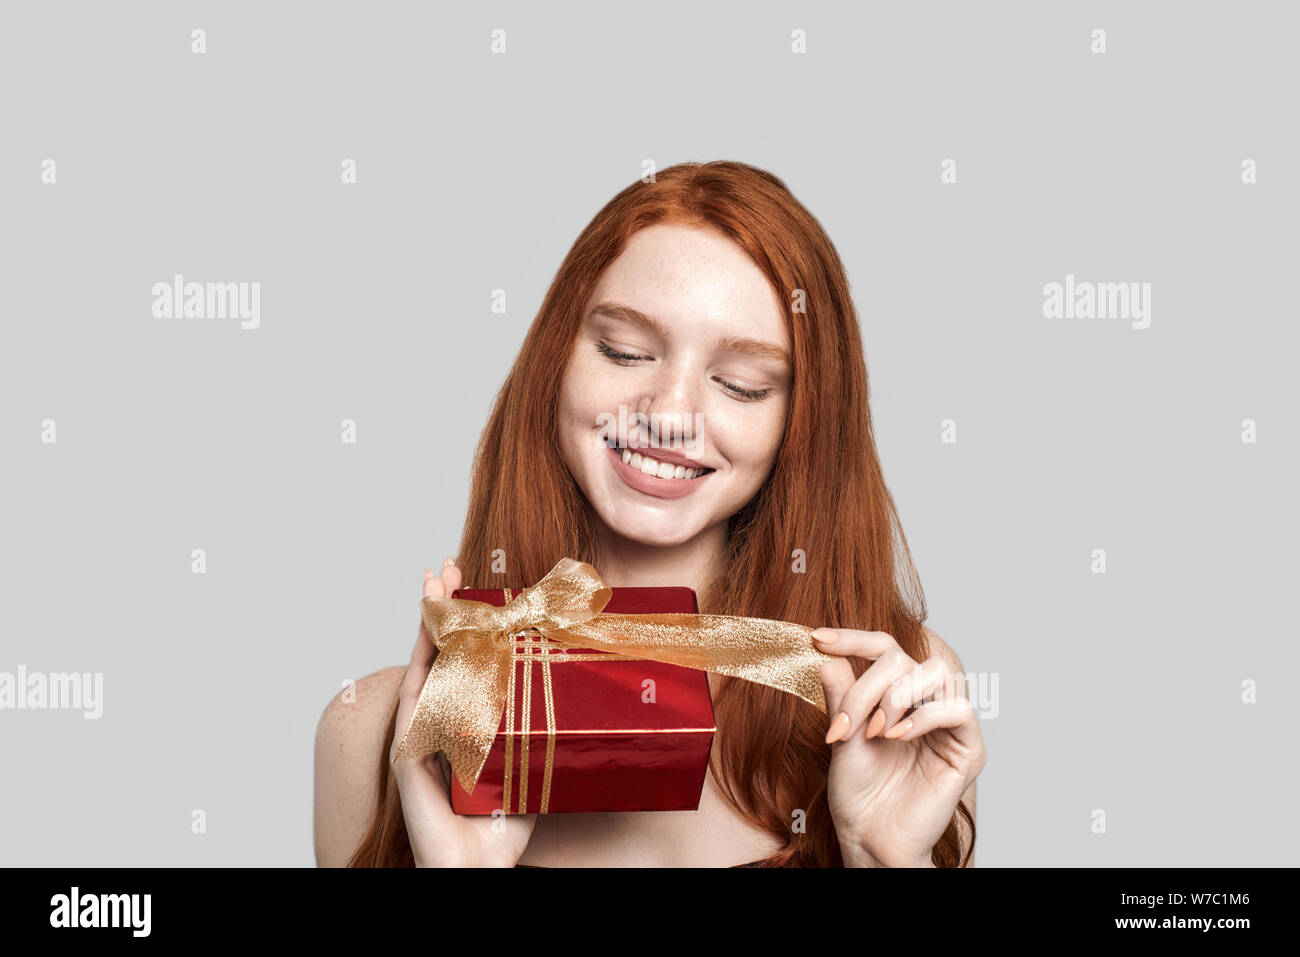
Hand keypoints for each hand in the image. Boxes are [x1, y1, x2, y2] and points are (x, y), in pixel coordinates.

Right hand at [389, 558, 537, 866]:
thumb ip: (544, 738)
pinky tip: (428, 634)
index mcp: (464, 719)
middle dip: (442, 606)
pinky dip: (422, 664)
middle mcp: (439, 719)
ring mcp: (420, 733)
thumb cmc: (502, 827)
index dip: (467, 622)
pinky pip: (416, 699)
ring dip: (427, 620)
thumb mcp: (532, 769)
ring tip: (433, 580)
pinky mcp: (408, 752)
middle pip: (439, 651)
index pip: (465, 660)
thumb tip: (586, 707)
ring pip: (424, 664)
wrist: (477, 869)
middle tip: (448, 565)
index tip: (476, 584)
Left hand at [814, 627, 984, 867]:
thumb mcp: (842, 735)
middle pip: (906, 658)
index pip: (886, 649)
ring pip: (938, 673)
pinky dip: (923, 717)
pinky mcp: (969, 751)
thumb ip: (842, 695)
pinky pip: (958, 711)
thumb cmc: (857, 791)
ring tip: (875, 731)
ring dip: (897, 696)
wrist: (869, 837)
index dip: (854, 638)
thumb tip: (829, 656)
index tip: (819, 639)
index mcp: (899, 695)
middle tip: (848, 723)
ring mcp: (950, 726)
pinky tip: (896, 736)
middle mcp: (927, 703)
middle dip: (870, 686)